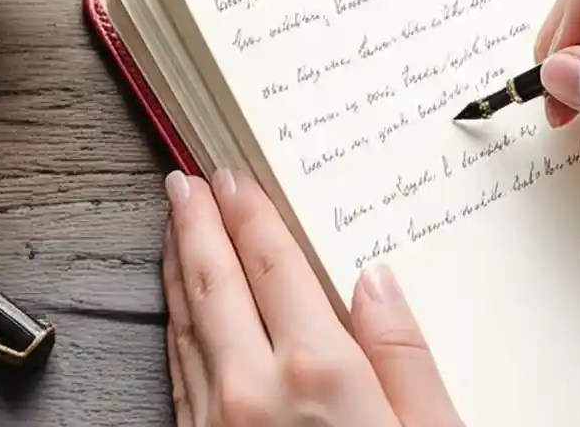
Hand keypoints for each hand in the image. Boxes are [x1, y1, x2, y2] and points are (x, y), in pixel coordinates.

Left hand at [160, 169, 462, 426]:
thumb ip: (403, 354)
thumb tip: (377, 279)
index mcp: (318, 370)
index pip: (273, 266)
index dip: (249, 214)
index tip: (233, 177)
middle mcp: (252, 389)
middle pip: (216, 283)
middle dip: (198, 224)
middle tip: (186, 182)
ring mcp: (215, 422)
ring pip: (186, 322)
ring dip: (180, 266)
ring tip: (176, 227)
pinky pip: (178, 368)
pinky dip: (176, 323)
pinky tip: (181, 307)